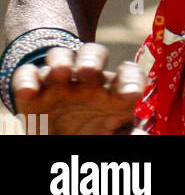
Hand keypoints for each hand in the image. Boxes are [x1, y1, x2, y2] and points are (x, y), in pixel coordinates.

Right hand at [11, 42, 145, 135]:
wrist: (59, 131)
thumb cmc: (95, 131)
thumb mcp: (113, 135)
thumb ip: (127, 135)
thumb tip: (145, 140)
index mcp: (113, 89)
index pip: (127, 74)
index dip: (131, 80)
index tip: (131, 95)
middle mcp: (88, 78)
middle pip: (94, 54)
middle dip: (92, 60)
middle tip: (89, 71)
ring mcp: (60, 80)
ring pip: (61, 56)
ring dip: (61, 61)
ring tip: (61, 72)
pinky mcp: (34, 88)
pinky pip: (28, 74)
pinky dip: (27, 79)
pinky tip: (29, 91)